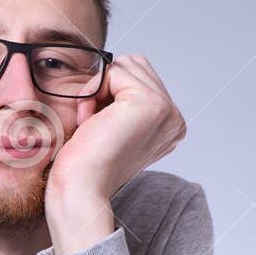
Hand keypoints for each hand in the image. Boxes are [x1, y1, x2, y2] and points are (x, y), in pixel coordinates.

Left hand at [46, 53, 185, 254]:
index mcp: (170, 125)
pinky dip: (94, 90)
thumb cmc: (85, 163)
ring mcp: (166, 110)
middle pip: (135, 65)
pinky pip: (114, 71)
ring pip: (125, 65)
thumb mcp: (113, 125)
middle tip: (94, 124)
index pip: (141, 76)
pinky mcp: (150, 104)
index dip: (110, 94)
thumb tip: (116, 66)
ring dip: (99, 89)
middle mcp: (174, 118)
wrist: (80, 189)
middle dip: (106, 87)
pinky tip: (91, 122)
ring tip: (93, 123)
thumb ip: (123, 99)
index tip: (101, 129)